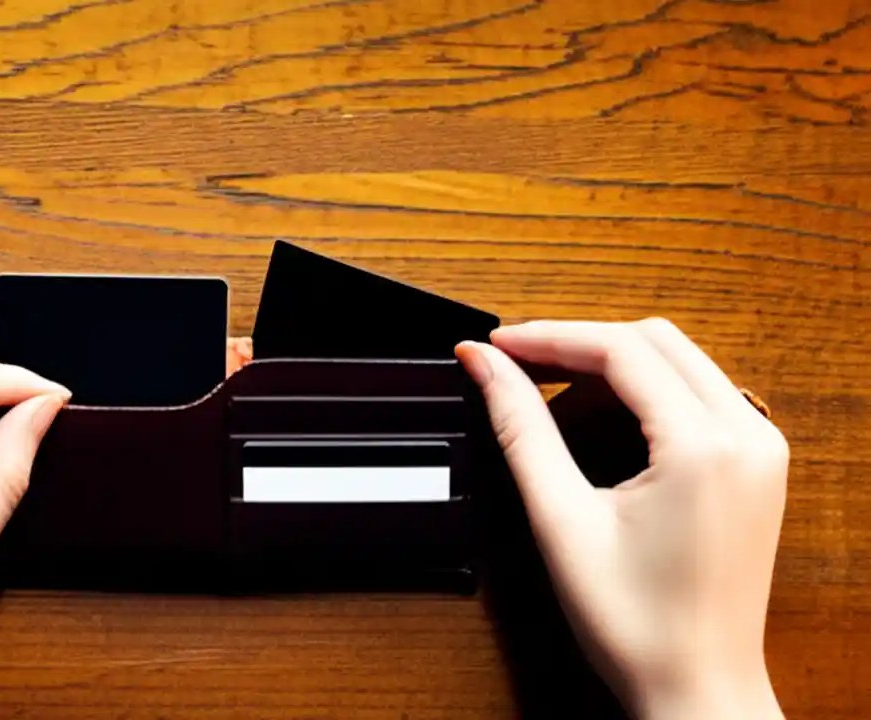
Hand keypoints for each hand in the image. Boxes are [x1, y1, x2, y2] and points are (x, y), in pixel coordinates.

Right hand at [457, 319, 787, 719]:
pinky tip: (597, 412)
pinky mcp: (757, 464)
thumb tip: (485, 366)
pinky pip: (700, 392)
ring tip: (548, 386)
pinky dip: (644, 388)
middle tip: (516, 361)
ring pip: (679, 359)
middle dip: (578, 342)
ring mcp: (761, 448)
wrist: (695, 687)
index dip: (550, 336)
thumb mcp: (561, 517)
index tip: (499, 344)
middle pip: (654, 341)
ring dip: (611, 362)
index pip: (621, 350)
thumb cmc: (638, 624)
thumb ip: (520, 428)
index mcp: (707, 447)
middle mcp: (749, 436)